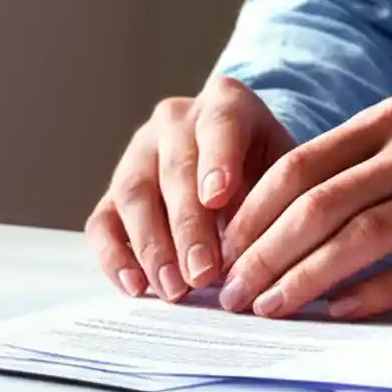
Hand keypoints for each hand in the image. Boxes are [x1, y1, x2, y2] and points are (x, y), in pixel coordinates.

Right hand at [87, 77, 295, 300]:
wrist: (242, 162)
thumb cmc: (271, 169)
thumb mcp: (289, 171)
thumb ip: (279, 201)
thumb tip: (264, 258)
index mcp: (226, 103)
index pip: (220, 125)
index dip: (218, 160)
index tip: (217, 197)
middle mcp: (175, 121)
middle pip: (175, 170)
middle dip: (188, 226)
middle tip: (203, 272)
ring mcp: (137, 153)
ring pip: (133, 194)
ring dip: (152, 247)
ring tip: (175, 288)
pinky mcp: (113, 191)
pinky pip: (102, 222)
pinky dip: (114, 256)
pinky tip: (136, 286)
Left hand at [217, 97, 391, 319]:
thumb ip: (349, 172)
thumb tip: (266, 226)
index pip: (301, 166)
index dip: (253, 213)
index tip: (223, 252)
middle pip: (323, 203)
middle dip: (267, 253)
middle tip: (234, 293)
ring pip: (364, 237)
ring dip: (307, 278)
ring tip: (271, 307)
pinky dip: (373, 294)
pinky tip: (338, 313)